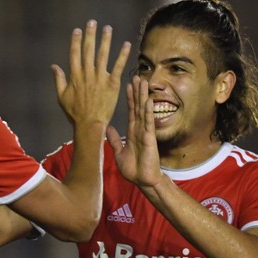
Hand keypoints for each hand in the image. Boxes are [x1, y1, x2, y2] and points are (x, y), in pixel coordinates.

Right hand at [52, 20, 128, 129]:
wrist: (89, 124)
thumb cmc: (75, 113)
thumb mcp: (62, 96)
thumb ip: (59, 79)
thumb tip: (53, 66)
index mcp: (75, 76)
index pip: (74, 54)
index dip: (76, 41)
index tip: (78, 30)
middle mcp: (87, 74)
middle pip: (88, 50)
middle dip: (90, 35)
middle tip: (92, 22)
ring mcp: (100, 78)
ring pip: (103, 55)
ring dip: (105, 40)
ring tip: (108, 28)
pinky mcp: (112, 84)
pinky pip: (118, 67)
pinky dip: (122, 55)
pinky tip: (127, 44)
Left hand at [107, 74, 161, 188]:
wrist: (142, 180)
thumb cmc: (133, 169)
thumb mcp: (119, 152)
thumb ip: (115, 140)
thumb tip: (108, 128)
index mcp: (132, 131)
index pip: (130, 111)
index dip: (129, 98)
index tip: (127, 85)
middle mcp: (139, 129)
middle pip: (138, 106)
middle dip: (137, 91)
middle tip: (137, 76)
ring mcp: (145, 132)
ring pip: (144, 110)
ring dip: (143, 96)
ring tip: (143, 82)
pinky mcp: (150, 137)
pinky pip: (148, 122)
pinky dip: (148, 111)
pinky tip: (148, 99)